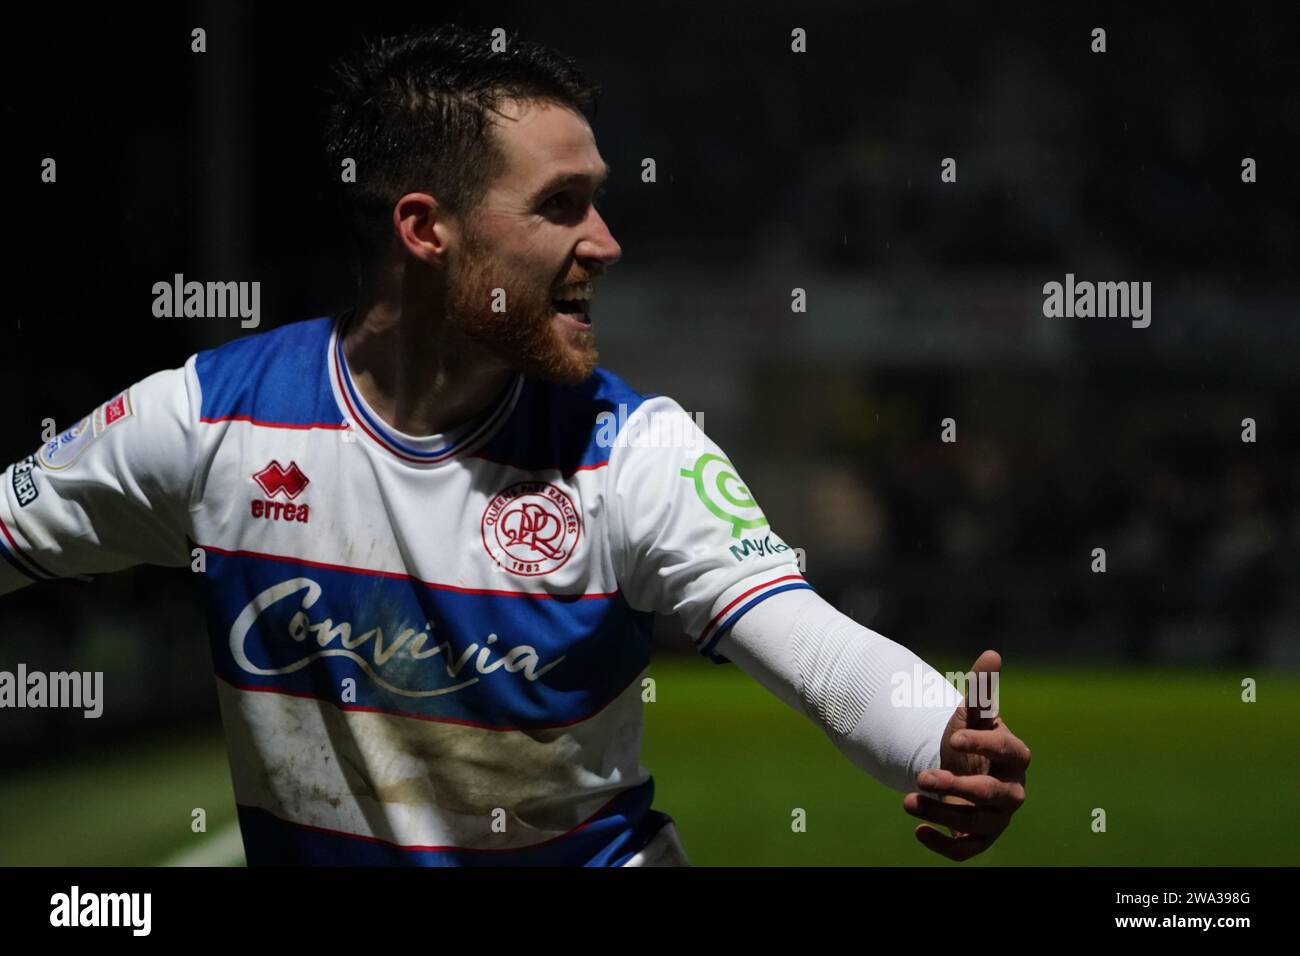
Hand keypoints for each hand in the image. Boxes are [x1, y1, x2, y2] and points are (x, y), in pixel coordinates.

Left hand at [903, 649, 1029, 860]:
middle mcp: (1012, 788)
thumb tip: (992, 653)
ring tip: (907, 802)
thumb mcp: (970, 712)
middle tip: (921, 776)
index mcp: (1014, 754)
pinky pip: (968, 849)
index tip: (952, 737)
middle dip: (958, 787)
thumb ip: (981, 688)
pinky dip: (945, 845)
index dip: (985, 743)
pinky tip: (919, 830)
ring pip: (976, 822)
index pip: (1010, 750)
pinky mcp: (981, 837)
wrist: (959, 767)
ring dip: (942, 813)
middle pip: (993, 793)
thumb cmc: (969, 736)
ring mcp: (998, 817)